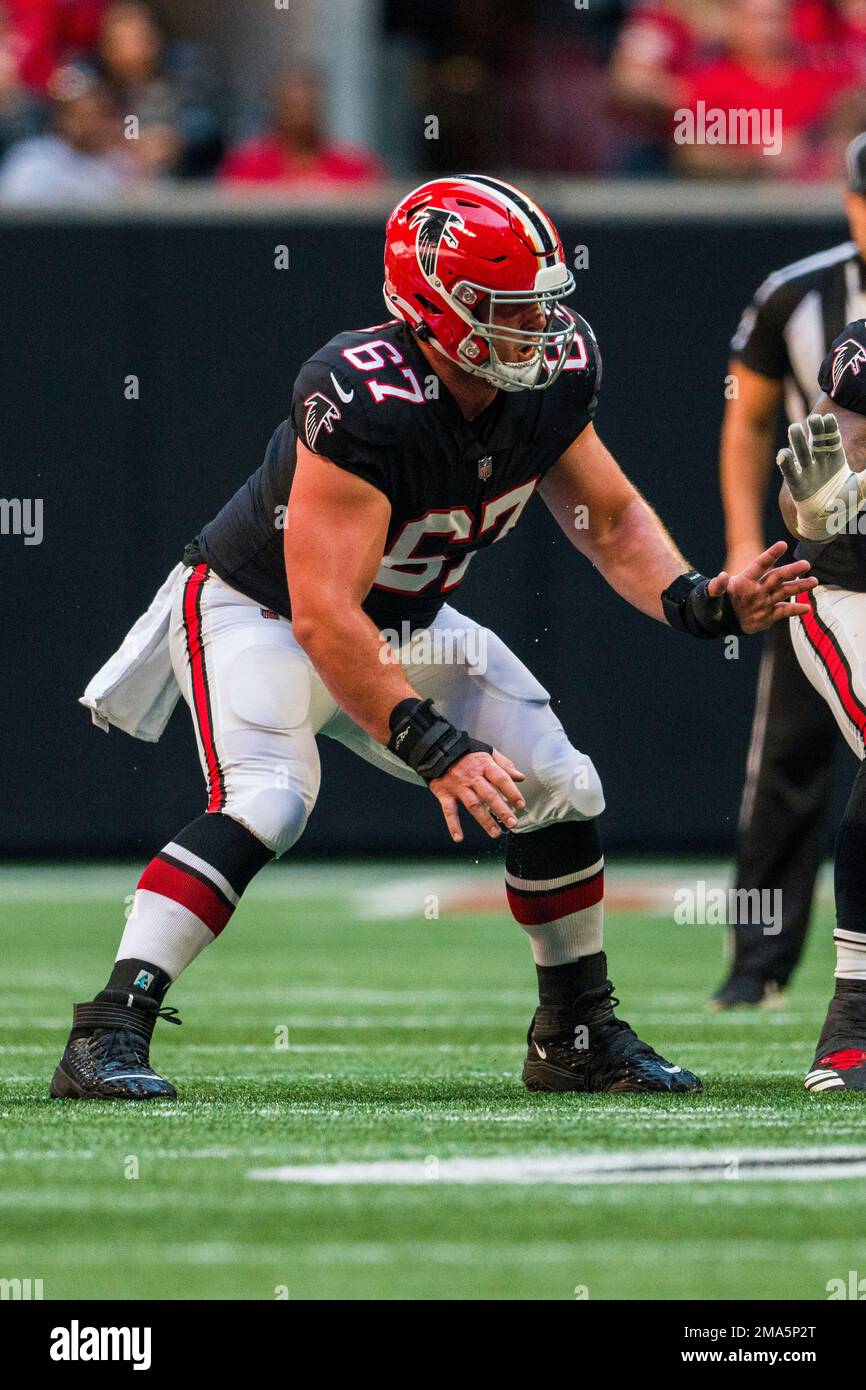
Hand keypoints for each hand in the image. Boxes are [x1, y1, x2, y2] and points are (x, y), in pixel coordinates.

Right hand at [429, 748, 525, 842]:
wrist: (438, 749)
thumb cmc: (466, 753)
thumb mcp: (488, 753)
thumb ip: (504, 765)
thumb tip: (520, 777)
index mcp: (484, 766)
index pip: (501, 779)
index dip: (512, 792)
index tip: (521, 805)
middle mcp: (472, 777)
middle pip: (489, 795)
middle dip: (502, 810)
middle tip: (512, 823)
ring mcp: (458, 787)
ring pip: (473, 805)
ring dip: (485, 820)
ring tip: (495, 833)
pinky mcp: (445, 794)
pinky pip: (449, 811)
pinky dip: (453, 825)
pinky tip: (459, 837)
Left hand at [707, 541, 816, 633]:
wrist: (721, 621)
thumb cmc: (714, 604)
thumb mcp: (710, 595)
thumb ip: (715, 586)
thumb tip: (721, 576)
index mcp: (745, 580)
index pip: (760, 565)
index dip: (771, 555)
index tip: (782, 544)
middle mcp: (759, 588)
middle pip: (778, 576)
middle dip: (791, 570)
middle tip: (806, 564)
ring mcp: (765, 600)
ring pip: (785, 591)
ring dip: (799, 587)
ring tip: (814, 581)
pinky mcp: (769, 614)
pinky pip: (784, 611)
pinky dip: (795, 610)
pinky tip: (807, 609)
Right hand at [776, 412, 861, 540]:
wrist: (828, 521)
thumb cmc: (844, 503)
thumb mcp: (859, 488)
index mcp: (836, 459)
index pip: (833, 440)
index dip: (830, 429)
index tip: (828, 418)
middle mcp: (820, 462)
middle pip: (817, 442)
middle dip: (815, 430)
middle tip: (813, 418)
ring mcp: (808, 472)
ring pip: (802, 453)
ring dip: (797, 441)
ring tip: (793, 428)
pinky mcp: (797, 484)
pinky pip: (791, 472)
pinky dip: (786, 463)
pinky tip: (783, 453)